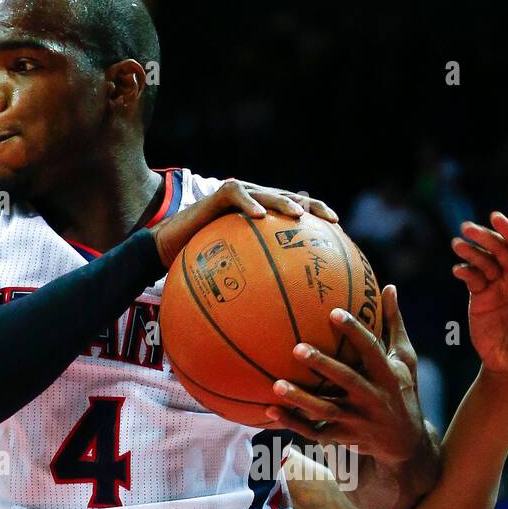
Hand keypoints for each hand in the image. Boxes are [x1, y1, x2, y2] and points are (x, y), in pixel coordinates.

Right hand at [151, 179, 337, 268]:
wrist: (168, 250)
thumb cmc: (201, 267)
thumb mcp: (235, 278)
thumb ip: (259, 283)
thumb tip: (285, 315)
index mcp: (265, 220)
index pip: (299, 212)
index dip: (319, 217)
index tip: (339, 231)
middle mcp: (256, 204)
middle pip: (291, 197)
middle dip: (312, 207)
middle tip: (331, 220)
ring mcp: (237, 197)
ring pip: (267, 193)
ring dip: (283, 202)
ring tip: (297, 215)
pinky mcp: (216, 196)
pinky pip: (235, 195)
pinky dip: (248, 204)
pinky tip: (260, 217)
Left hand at [264, 285, 439, 508]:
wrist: (406, 443)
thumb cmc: (402, 390)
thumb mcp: (404, 359)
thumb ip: (393, 324)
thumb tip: (388, 287)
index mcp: (388, 375)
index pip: (371, 350)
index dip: (354, 331)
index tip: (333, 312)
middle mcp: (373, 398)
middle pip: (346, 380)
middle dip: (323, 365)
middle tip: (297, 348)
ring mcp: (357, 420)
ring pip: (326, 410)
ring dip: (301, 400)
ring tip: (276, 386)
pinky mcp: (343, 437)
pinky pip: (314, 432)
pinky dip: (292, 423)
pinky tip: (269, 410)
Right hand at [451, 213, 507, 377]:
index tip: (496, 218)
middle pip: (500, 251)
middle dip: (485, 238)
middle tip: (467, 227)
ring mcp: (497, 287)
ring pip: (484, 262)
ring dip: (471, 252)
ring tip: (457, 245)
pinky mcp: (480, 298)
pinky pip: (472, 279)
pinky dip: (465, 272)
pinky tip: (458, 270)